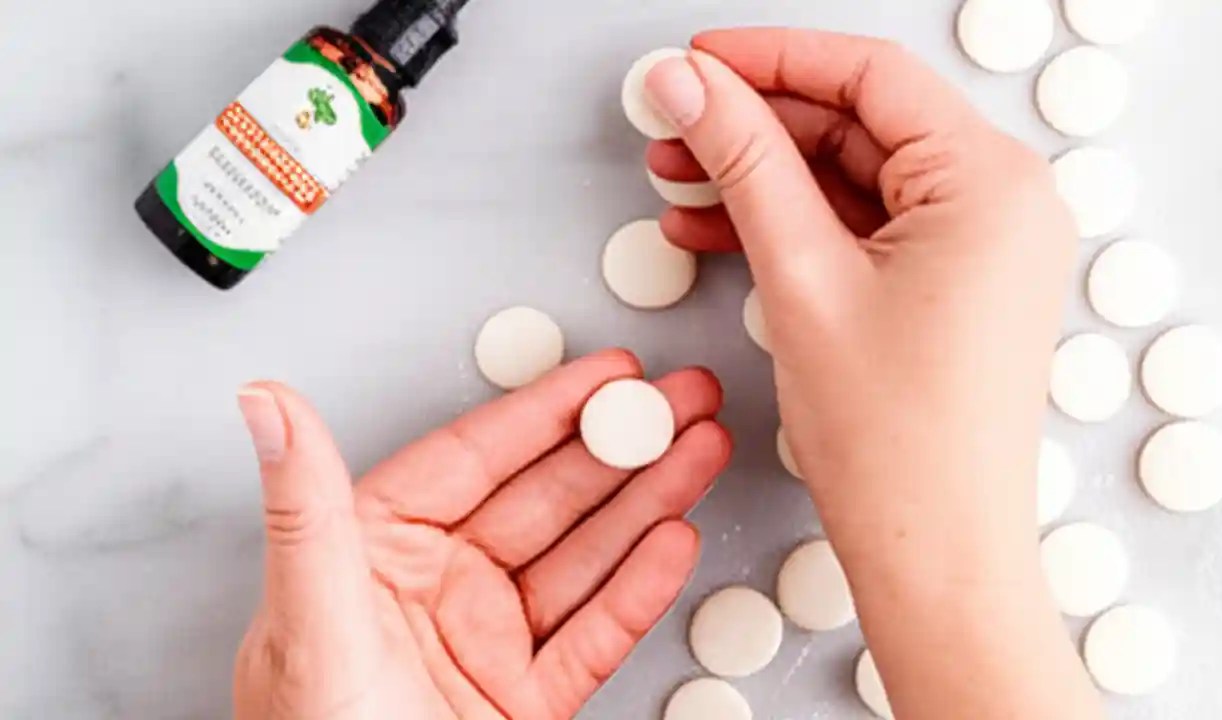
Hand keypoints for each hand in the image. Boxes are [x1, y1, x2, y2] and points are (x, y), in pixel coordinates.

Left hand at [232, 350, 728, 718]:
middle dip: (622, 445)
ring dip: (648, 502)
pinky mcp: (526, 700)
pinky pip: (595, 634)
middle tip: (683, 402)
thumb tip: (267, 402)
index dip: (549, 409)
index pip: (475, 458)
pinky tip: (675, 543)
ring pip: (583, 557)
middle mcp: (436, 590)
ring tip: (701, 454)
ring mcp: (486, 644)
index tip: (608, 373)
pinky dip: (639, 589)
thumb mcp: (310, 625)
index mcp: (376, 554)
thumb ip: (307, 511)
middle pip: (548, 497)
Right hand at [643, 29, 1100, 718]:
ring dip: (766, 176)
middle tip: (671, 125)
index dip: (771, 57)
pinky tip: (720, 227)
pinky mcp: (954, 283)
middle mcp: (1002, 200)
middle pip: (860, 123)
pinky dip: (797, 223)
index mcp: (990, 181)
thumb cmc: (895, 440)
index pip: (869, 75)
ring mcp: (981, 245)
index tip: (696, 60)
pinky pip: (868, 227)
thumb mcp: (801, 277)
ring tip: (678, 180)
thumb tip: (688, 84)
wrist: (934, 553)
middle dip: (757, 124)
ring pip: (856, 176)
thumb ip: (744, 162)